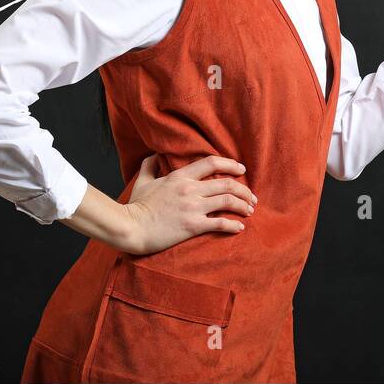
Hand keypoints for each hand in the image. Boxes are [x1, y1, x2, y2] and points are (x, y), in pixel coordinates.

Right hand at [119, 154, 257, 255]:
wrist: (130, 227)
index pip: (212, 163)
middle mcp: (190, 189)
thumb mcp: (142, 181)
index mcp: (180, 176)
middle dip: (244, 190)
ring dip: (243, 206)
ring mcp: (192, 207)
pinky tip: (239, 228)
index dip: (231, 164)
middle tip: (252, 197)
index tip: (242, 170)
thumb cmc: (136, 206)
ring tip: (249, 211)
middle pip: (227, 183)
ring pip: (228, 201)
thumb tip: (153, 156)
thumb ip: (149, 166)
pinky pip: (220, 223)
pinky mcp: (192, 226)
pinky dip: (233, 225)